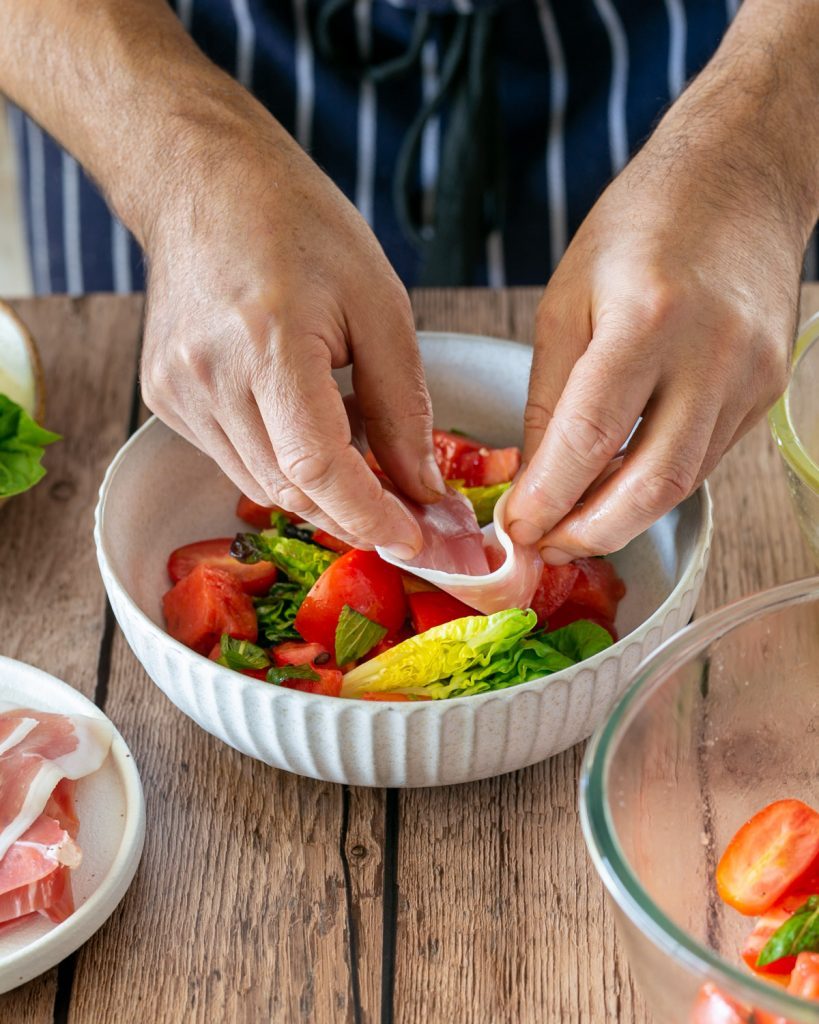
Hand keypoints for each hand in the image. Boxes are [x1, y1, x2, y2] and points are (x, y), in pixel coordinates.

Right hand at [139, 105, 444, 556]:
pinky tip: (311, 434)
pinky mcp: (163, 399)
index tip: (414, 538)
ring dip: (321, 493)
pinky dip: (283, 466)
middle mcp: (209, 376)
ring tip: (363, 464)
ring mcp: (176, 392)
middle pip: (290, 487)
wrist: (201, 182)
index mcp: (268, 341)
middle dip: (354, 513)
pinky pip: (236, 460)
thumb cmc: (298, 224)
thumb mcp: (379, 304)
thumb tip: (421, 489)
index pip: (317, 465)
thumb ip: (402, 406)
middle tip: (407, 515)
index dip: (369, 515)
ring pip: (261, 485)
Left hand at [506, 62, 814, 562]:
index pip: (590, 440)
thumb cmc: (642, 225)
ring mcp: (749, 377)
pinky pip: (706, 459)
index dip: (548, 500)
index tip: (516, 529)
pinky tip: (620, 482)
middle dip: (590, 534)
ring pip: (683, 484)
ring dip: (623, 516)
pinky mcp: (766, 390)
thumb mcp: (566, 301)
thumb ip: (550, 397)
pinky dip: (657, 481)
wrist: (739, 179)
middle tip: (546, 543)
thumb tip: (536, 478)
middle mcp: (711, 354)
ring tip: (574, 521)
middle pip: (651, 486)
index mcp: (647, 319)